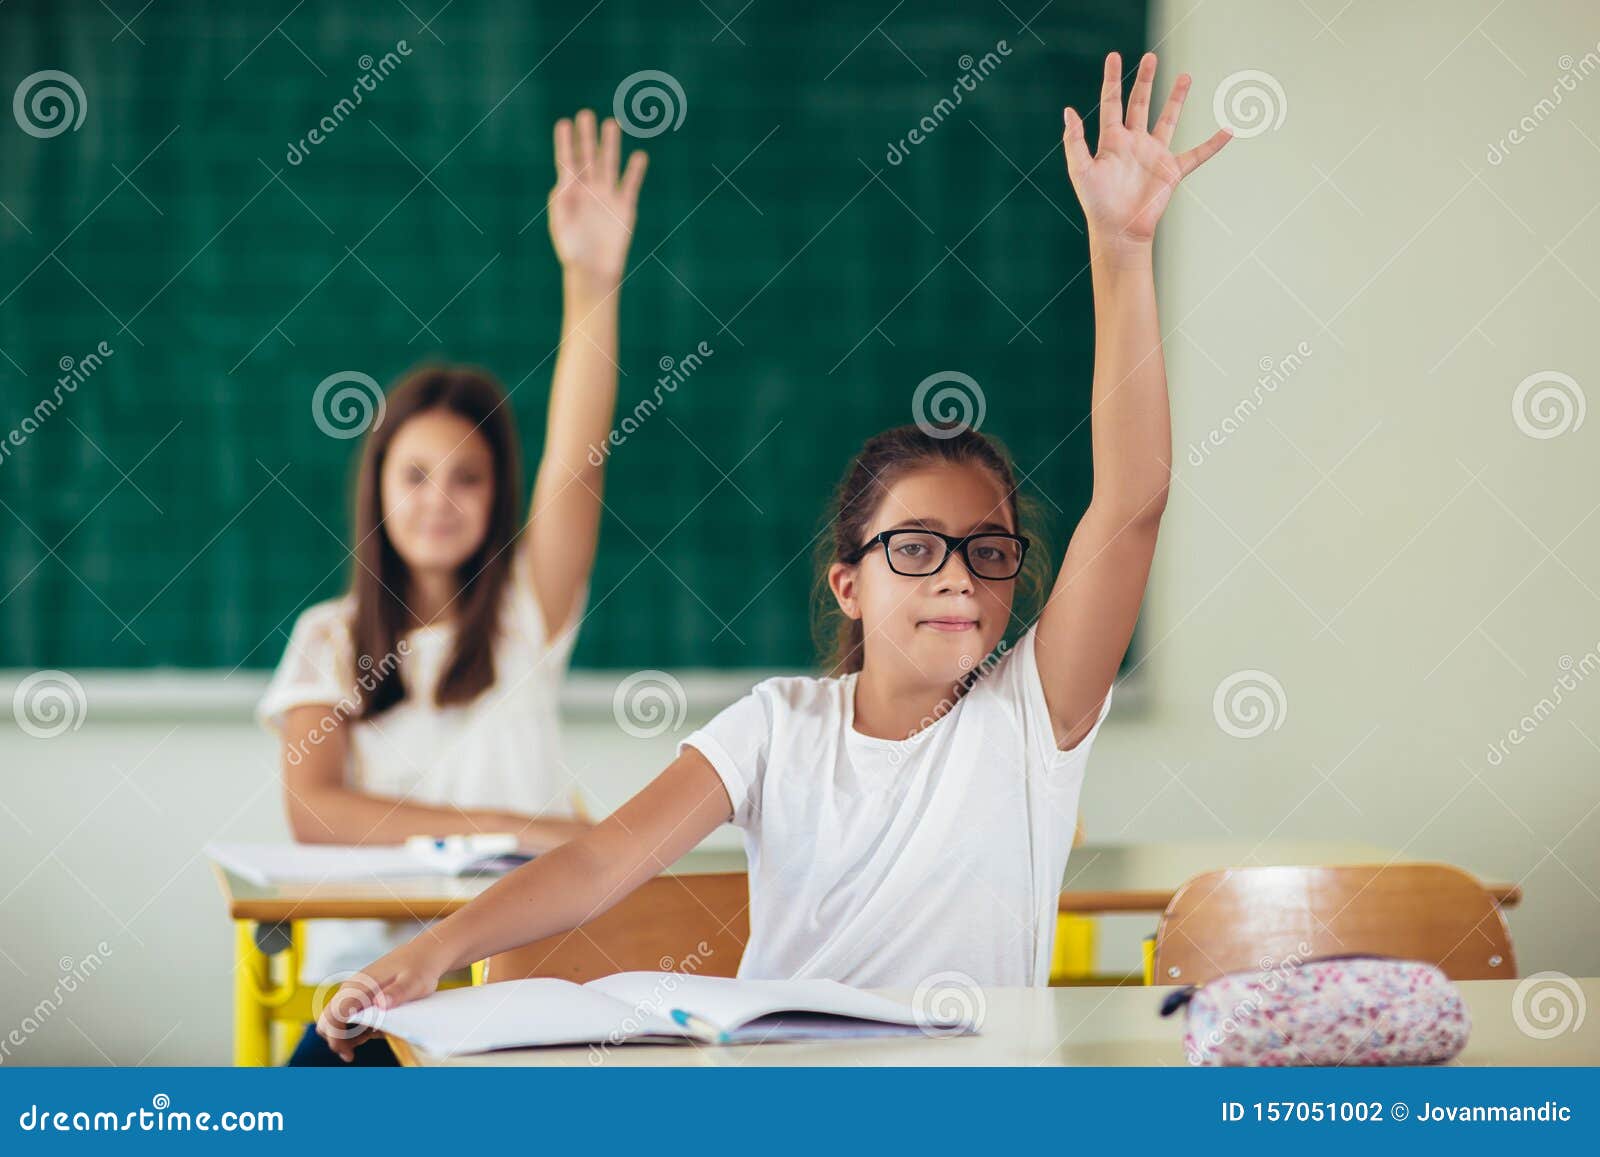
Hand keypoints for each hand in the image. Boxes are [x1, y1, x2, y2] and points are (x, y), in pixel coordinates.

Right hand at [315, 938, 451, 1061]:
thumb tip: (380, 1003)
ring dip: (349, 1035)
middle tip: (353, 1053)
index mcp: (360, 986)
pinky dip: (357, 1028)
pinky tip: (378, 1028)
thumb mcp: (414, 982)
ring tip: (376, 1034)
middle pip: (328, 1020)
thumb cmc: (420, 968)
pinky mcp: (361, 995)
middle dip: (337, 1040)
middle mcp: (352, 988)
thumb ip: (397, 993)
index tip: (348, 1054)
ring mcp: (355, 991)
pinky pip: (350, 1016)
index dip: (336, 1037)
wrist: (424, 953)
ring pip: (337, 1020)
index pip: (335, 1014)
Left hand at [548, 109, 648, 286]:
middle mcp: (589, 189)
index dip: (565, 142)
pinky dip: (636, 171)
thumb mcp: (561, 226)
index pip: (567, 161)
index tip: (564, 124)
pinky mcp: (626, 207)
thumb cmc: (572, 251)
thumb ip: (560, 203)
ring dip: (611, 145)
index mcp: (570, 191)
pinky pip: (631, 184)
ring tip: (613, 123)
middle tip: (586, 114)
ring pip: (610, 164)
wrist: (594, 271)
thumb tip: (563, 179)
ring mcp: (608, 196)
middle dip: (587, 136)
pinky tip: (639, 156)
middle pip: (589, 157)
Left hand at [1062, 52, 1230, 251]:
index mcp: (1111, 140)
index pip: (1112, 102)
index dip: (1112, 79)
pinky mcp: (1171, 171)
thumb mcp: (1080, 171)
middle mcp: (1133, 143)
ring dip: (1176, 98)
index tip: (1114, 56)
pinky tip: (1228, 131)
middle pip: (1140, 103)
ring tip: (1185, 76)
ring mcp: (1154, 155)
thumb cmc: (1096, 204)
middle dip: (1146, 80)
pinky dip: (1213, 144)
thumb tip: (1068, 111)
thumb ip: (1074, 141)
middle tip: (1151, 57)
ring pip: (1168, 119)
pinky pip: (1197, 154)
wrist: (1118, 232)